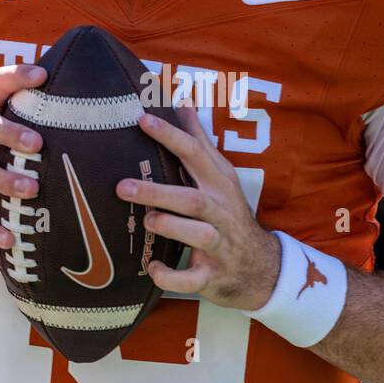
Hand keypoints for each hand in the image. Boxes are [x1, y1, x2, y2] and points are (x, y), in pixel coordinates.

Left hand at [116, 105, 281, 309]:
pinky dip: (170, 275)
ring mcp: (218, 245)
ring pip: (196, 235)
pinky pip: (190, 279)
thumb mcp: (221, 176)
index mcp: (219, 185)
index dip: (171, 137)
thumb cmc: (229, 214)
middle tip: (122, 186)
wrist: (261, 267)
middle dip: (158, 192)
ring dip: (170, 227)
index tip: (142, 120)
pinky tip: (151, 266)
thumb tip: (183, 103)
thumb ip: (201, 141)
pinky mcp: (212, 275)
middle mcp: (220, 213)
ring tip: (146, 221)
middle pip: (191, 199)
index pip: (196, 154)